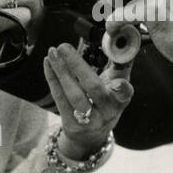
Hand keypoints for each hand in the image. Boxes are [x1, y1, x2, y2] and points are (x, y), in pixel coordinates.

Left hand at [43, 43, 133, 158]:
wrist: (92, 135)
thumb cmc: (106, 102)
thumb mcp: (117, 87)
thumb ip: (120, 64)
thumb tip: (123, 37)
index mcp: (121, 100)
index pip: (125, 94)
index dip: (122, 88)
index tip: (119, 80)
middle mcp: (107, 113)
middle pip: (93, 88)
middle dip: (77, 65)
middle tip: (64, 46)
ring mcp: (89, 121)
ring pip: (73, 94)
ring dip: (61, 70)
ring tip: (53, 51)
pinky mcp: (72, 124)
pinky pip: (59, 98)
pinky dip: (52, 78)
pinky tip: (48, 63)